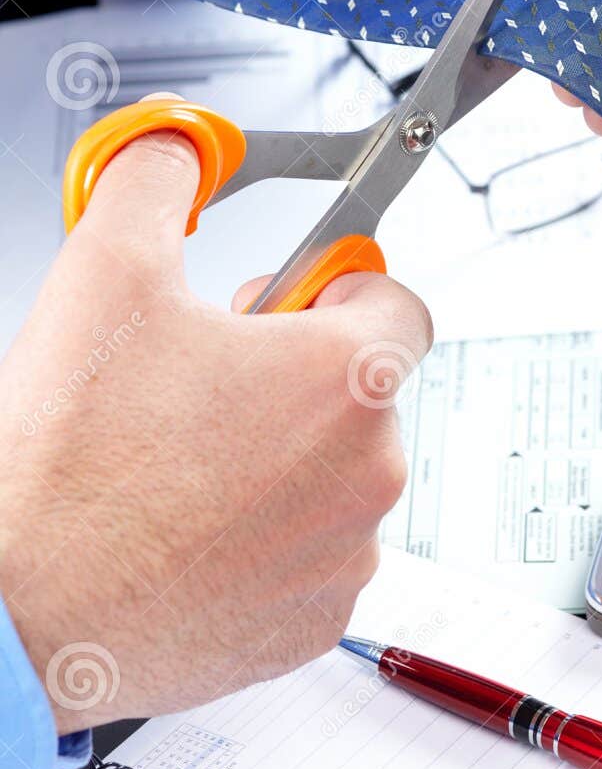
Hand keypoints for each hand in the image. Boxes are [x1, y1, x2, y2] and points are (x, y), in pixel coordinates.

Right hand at [0, 122, 430, 731]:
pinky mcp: (311, 623)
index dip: (336, 289)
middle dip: (293, 376)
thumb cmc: (66, 469)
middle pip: (361, 394)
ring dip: (280, 459)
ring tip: (182, 463)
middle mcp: (368, 473)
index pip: (398, 301)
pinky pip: (310, 556)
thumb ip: (157, 179)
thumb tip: (175, 145)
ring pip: (334, 477)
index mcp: (347, 379)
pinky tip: (187, 528)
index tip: (292, 301)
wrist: (20, 615)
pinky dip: (265, 538)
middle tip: (205, 383)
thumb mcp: (105, 272)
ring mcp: (344, 557)